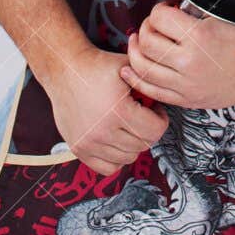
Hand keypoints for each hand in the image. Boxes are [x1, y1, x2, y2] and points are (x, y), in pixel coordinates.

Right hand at [46, 45, 167, 176]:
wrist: (65, 70)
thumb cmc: (98, 66)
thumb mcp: (129, 66)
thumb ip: (150, 81)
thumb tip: (169, 94)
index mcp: (118, 110)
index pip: (155, 131)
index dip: (161, 119)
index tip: (154, 109)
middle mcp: (102, 131)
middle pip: (143, 145)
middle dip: (148, 130)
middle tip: (142, 115)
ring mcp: (89, 142)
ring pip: (128, 158)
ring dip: (133, 143)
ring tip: (128, 125)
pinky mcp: (78, 149)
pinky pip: (108, 168)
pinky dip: (116, 158)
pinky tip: (116, 139)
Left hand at [119, 0, 234, 110]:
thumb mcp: (219, 9)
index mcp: (200, 38)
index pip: (158, 18)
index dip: (159, 10)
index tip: (166, 12)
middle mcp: (191, 63)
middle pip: (147, 42)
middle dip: (147, 28)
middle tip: (155, 26)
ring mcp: (186, 84)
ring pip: (143, 66)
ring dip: (137, 50)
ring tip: (142, 43)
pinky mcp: (185, 98)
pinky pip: (150, 90)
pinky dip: (135, 78)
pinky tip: (132, 68)